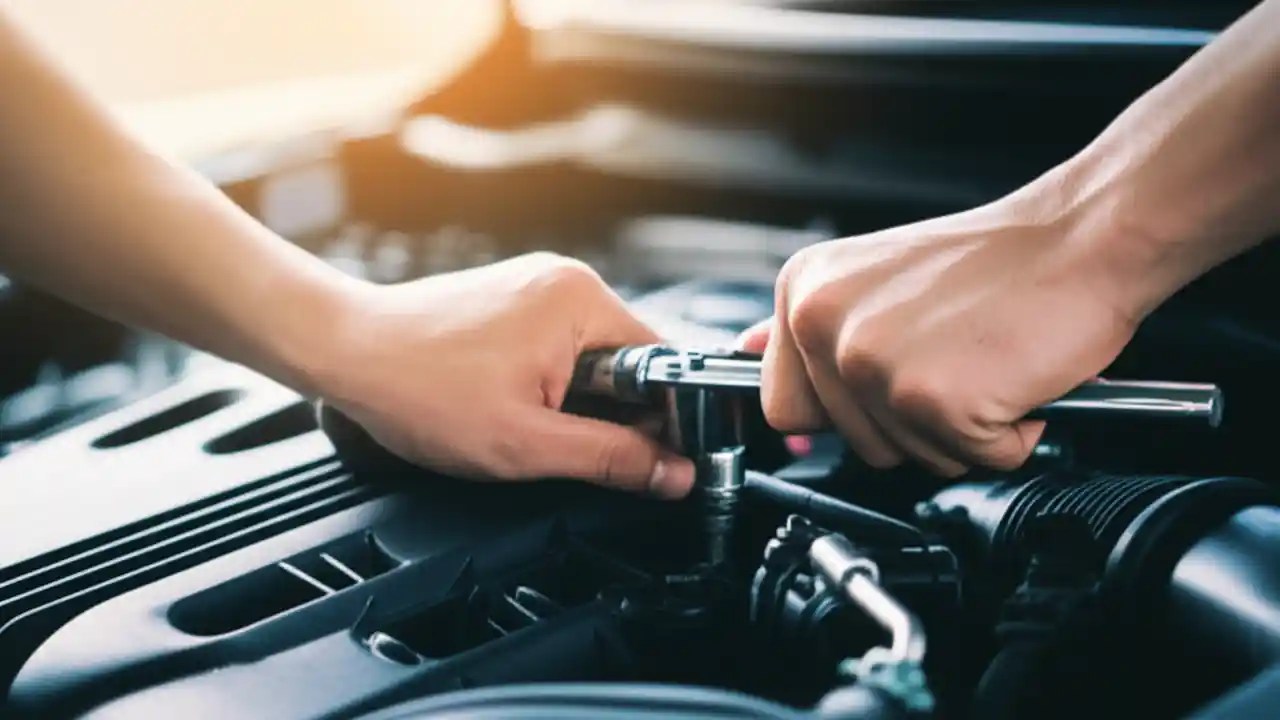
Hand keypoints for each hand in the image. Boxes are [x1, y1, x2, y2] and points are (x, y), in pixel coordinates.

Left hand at [314, 252, 694, 497]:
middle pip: (629, 361)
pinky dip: (548, 382)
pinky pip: (559, 346)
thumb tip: (673, 472)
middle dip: (609, 411)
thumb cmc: (418, 387)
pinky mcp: (512, 299)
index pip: (663, 364)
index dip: (664, 420)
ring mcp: (535, 285)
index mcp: (580, 300)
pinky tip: (510, 401)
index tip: (651, 458)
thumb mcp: (527, 444)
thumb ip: (611, 458)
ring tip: (524, 419)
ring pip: (592, 358)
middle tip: (563, 443)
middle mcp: (564, 279)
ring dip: (575, 399)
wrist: (345, 352)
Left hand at [740, 190, 1146, 476]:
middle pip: (845, 441)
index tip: (879, 391)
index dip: (839, 412)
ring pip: (904, 457)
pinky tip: (1011, 379)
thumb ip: (810, 327)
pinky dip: (1006, 436)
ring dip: (957, 430)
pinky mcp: (930, 401)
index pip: (782, 404)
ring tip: (981, 364)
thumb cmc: (997, 263)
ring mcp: (873, 365)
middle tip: (951, 362)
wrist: (1081, 239)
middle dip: (906, 423)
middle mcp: (824, 324)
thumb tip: (748, 352)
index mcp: (804, 291)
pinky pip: (968, 459)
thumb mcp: (874, 280)